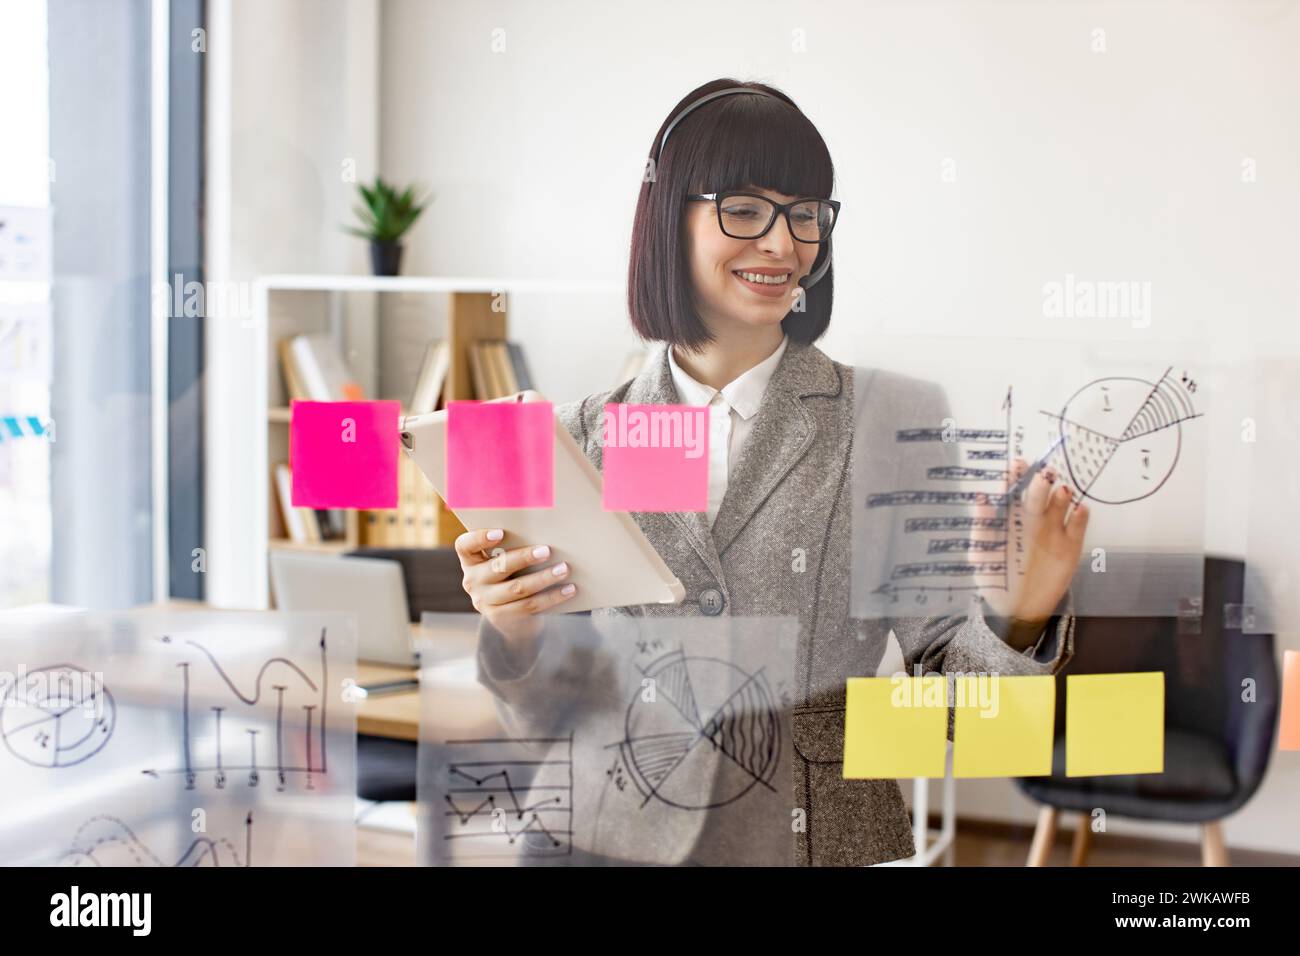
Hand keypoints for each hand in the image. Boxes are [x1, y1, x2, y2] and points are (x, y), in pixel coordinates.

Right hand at [455, 529, 577, 653]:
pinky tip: (569, 589)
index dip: (479, 538)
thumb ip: (513, 548)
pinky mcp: (501, 617)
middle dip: (524, 558)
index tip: (500, 532)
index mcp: (471, 560)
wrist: (511, 617)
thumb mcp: (505, 561)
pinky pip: (529, 605)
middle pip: (498, 567)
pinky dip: (552, 597)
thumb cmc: (511, 575)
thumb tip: (546, 532)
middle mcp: (473, 580)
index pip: (465, 546)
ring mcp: (484, 601)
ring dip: (544, 578)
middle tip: (547, 550)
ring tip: (564, 569)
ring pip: (517, 588)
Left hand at [991, 459, 1089, 634]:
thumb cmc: (994, 577)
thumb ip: (982, 528)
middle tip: (1045, 473)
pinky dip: (1080, 516)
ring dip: (1062, 495)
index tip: (1017, 464)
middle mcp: (1033, 517)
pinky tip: (1079, 511)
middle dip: (1042, 480)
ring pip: (1061, 503)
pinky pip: (1078, 526)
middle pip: (1039, 492)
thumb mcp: (981, 554)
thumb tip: (980, 499)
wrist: (1018, 607)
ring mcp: (1053, 529)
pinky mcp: (1071, 545)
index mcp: (1009, 516)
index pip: (1012, 489)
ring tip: (1062, 492)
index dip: (1014, 475)